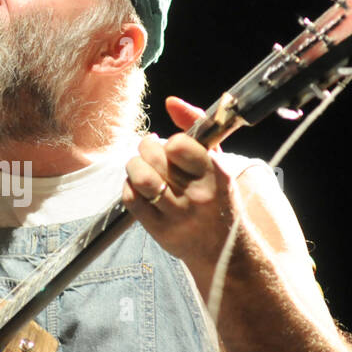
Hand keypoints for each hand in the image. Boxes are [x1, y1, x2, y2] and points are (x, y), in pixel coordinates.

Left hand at [121, 96, 238, 272]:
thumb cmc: (217, 198)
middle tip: (148, 151)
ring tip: (138, 166)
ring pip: (141, 178)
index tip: (172, 148)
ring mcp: (178, 215)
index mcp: (216, 175)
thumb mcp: (217, 162)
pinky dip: (128, 187)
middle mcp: (198, 195)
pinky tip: (137, 187)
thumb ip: (197, 127)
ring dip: (133, 166)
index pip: (179, 145)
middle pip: (155, 158)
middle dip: (145, 148)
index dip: (169, 142)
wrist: (223, 249)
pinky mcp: (160, 231)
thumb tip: (170, 101)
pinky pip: (131, 200)